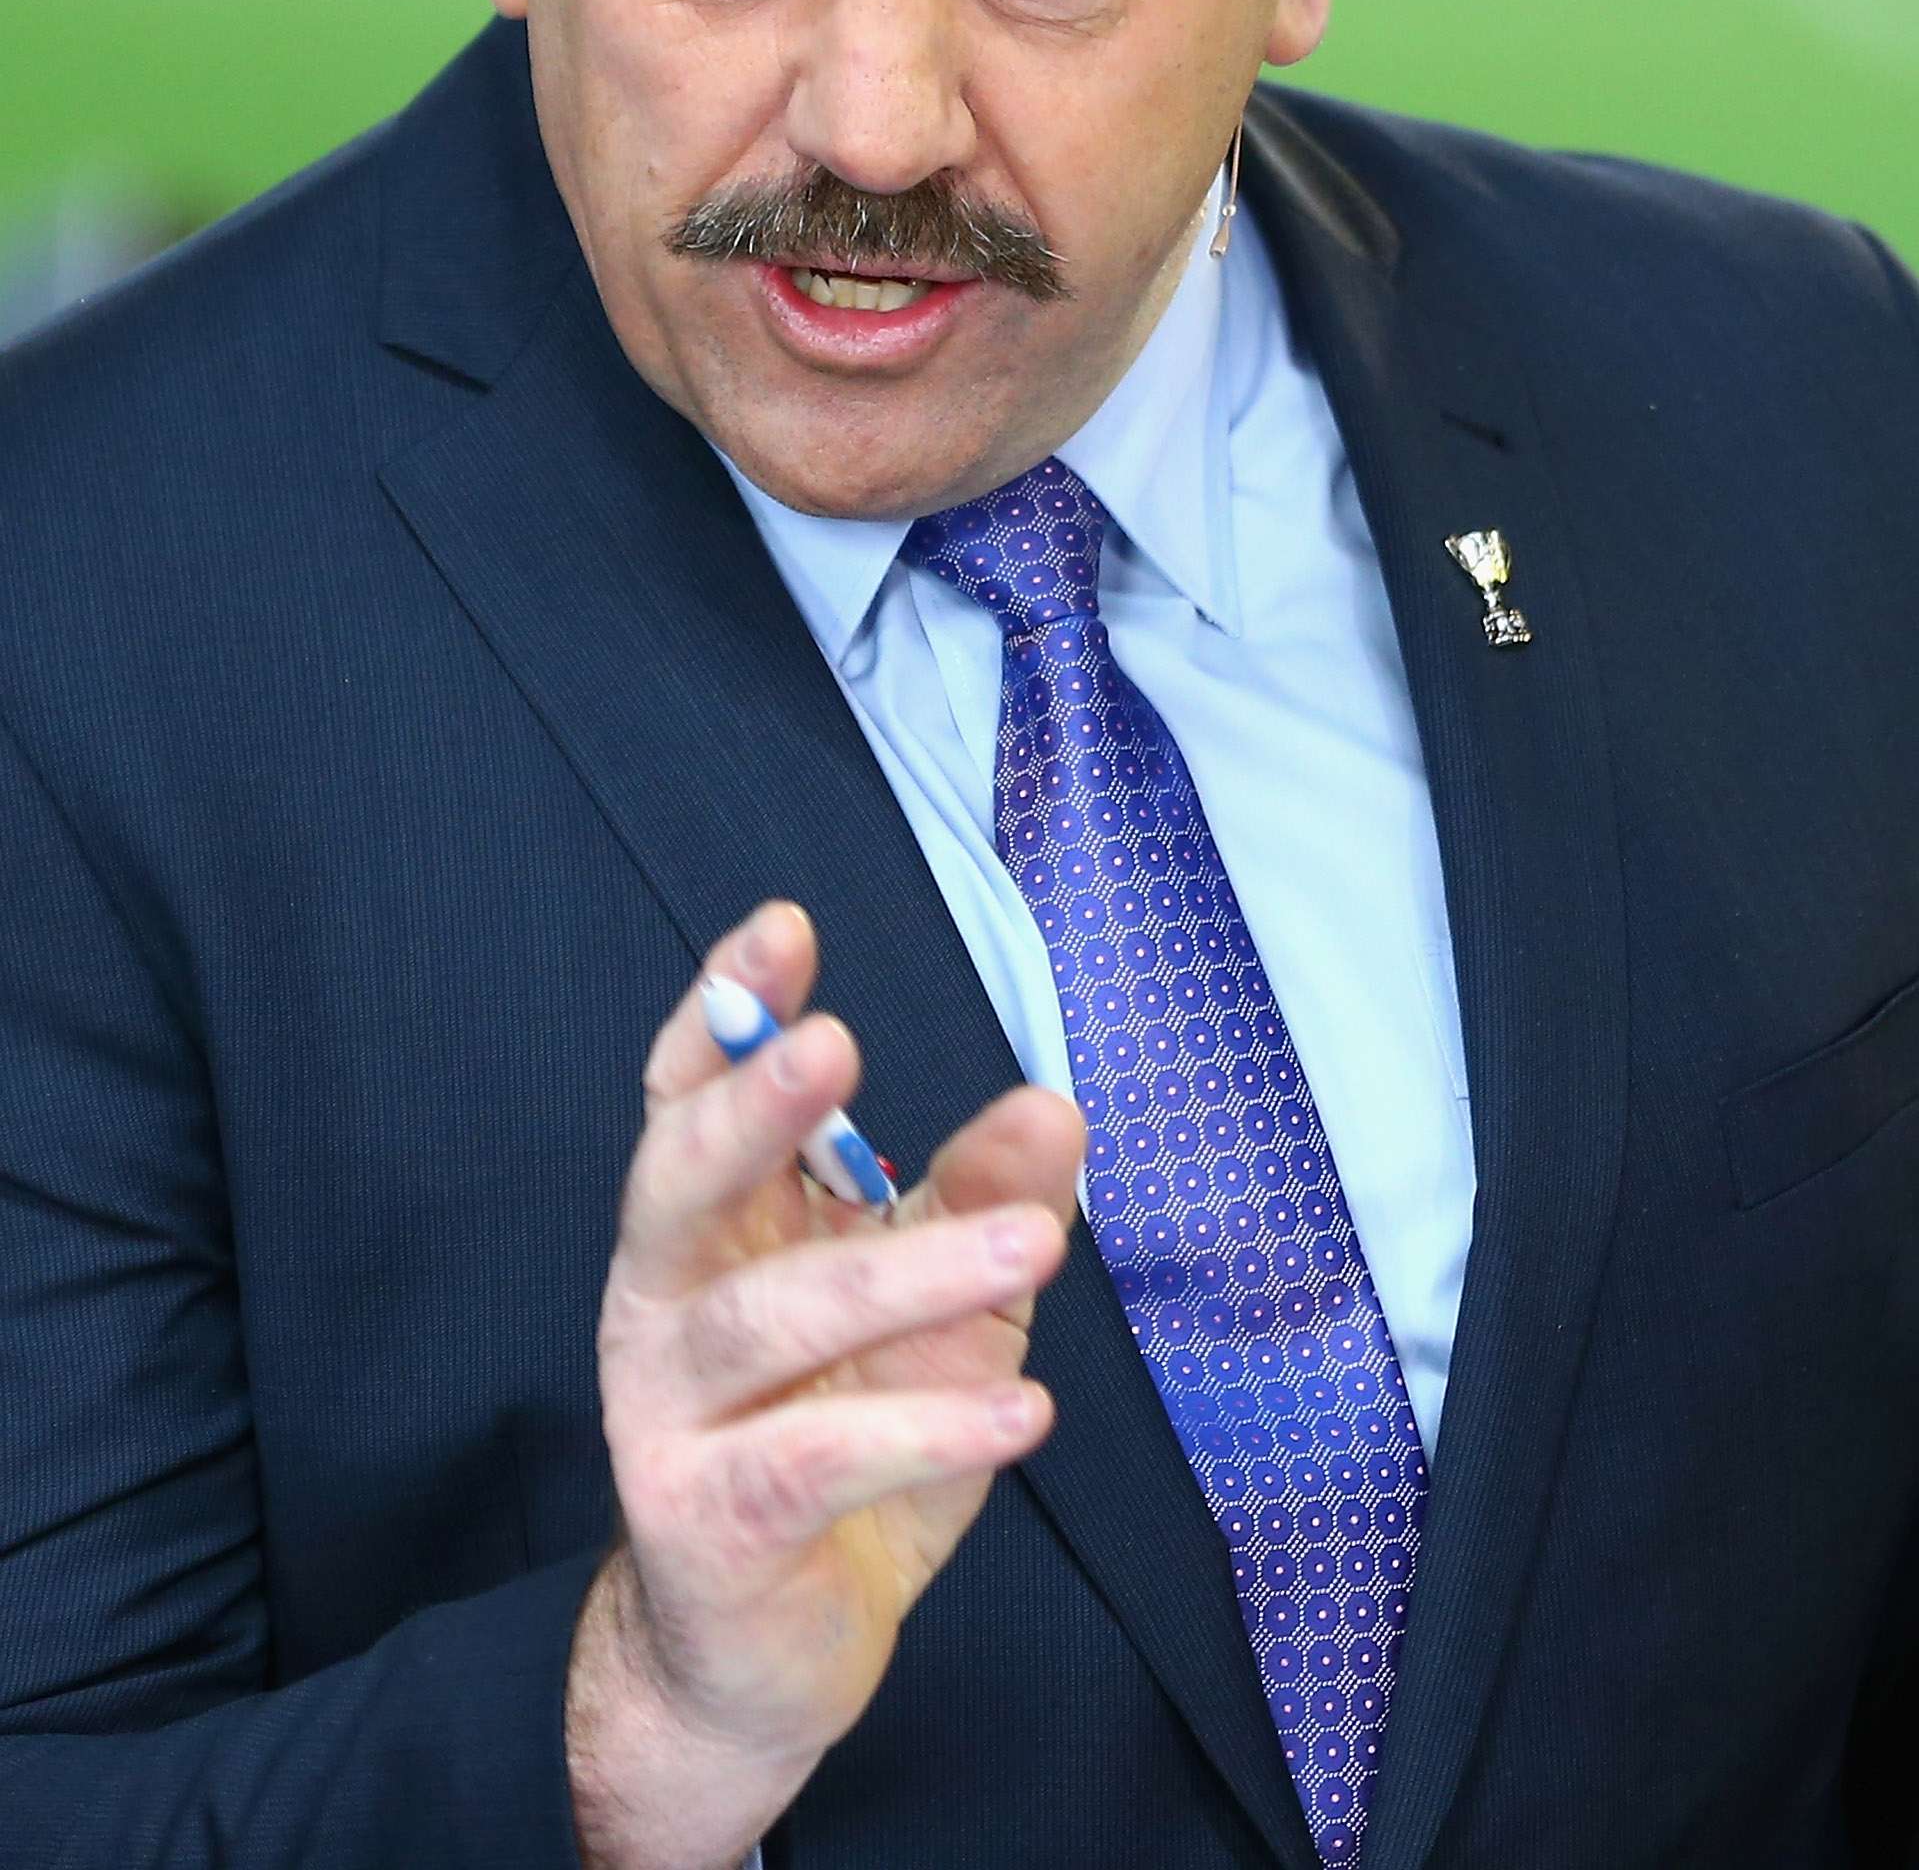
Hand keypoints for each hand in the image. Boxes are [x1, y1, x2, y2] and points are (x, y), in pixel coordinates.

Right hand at [565, 899, 1084, 1869]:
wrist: (767, 1654)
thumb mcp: (937, 1305)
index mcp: (709, 1226)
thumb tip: (1057, 1104)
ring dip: (905, 1272)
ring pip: (771, 1320)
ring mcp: (670, 1413)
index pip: (690, 1093)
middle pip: (679, 1180)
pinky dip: (923, 1429)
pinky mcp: (709, 1519)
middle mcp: (664, 1301)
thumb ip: (983, 1199)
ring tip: (1034, 1241)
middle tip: (835, 1042)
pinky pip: (813, 1459)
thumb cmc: (845, 1438)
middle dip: (750, 1105)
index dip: (726, 1010)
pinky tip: (1024, 1410)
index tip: (783, 930)